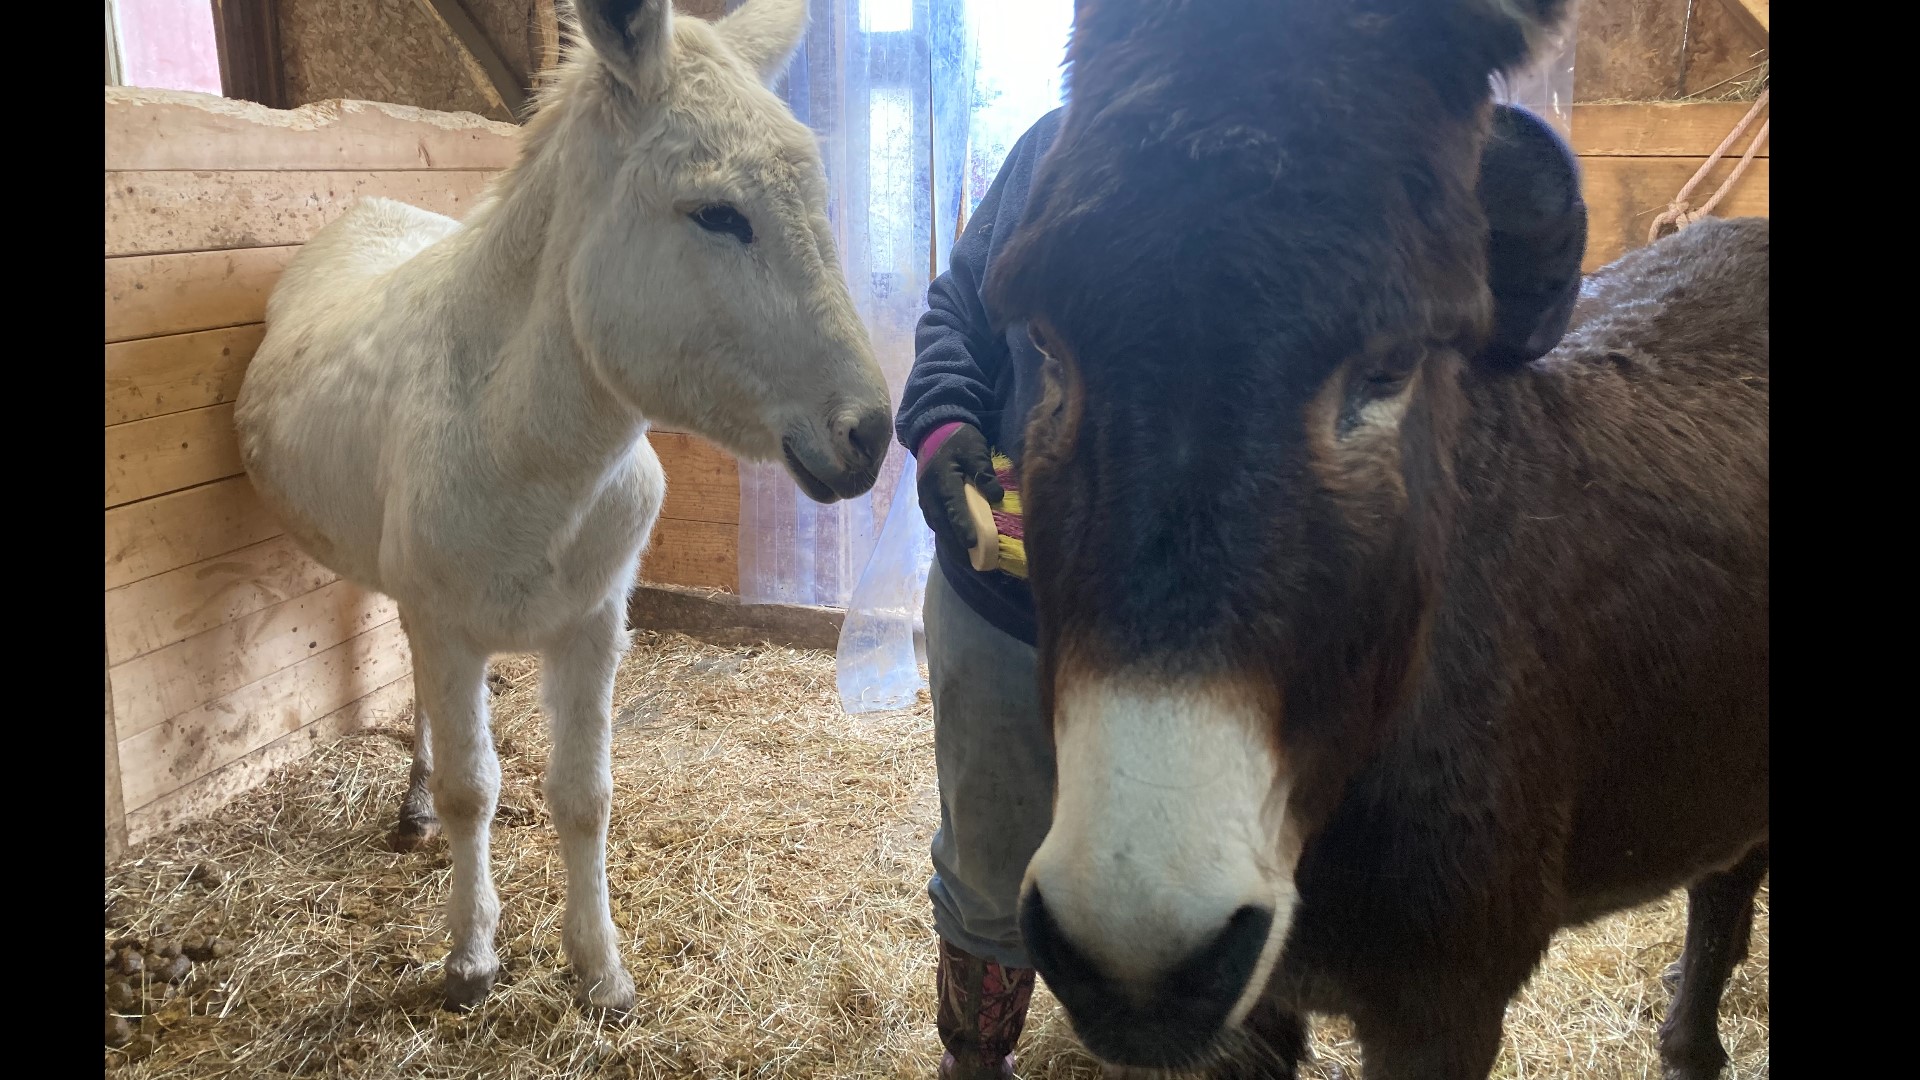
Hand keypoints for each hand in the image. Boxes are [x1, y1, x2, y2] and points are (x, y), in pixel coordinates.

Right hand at [916, 423, 1003, 556]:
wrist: (933, 430)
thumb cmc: (958, 439)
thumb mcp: (975, 450)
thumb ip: (984, 472)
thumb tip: (996, 497)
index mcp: (943, 480)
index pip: (954, 509)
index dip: (963, 528)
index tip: (974, 545)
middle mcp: (930, 493)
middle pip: (943, 524)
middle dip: (957, 545)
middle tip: (974, 563)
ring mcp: (925, 497)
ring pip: (937, 525)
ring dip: (950, 543)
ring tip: (966, 559)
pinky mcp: (926, 499)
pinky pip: (934, 521)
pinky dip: (945, 533)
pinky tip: (956, 543)